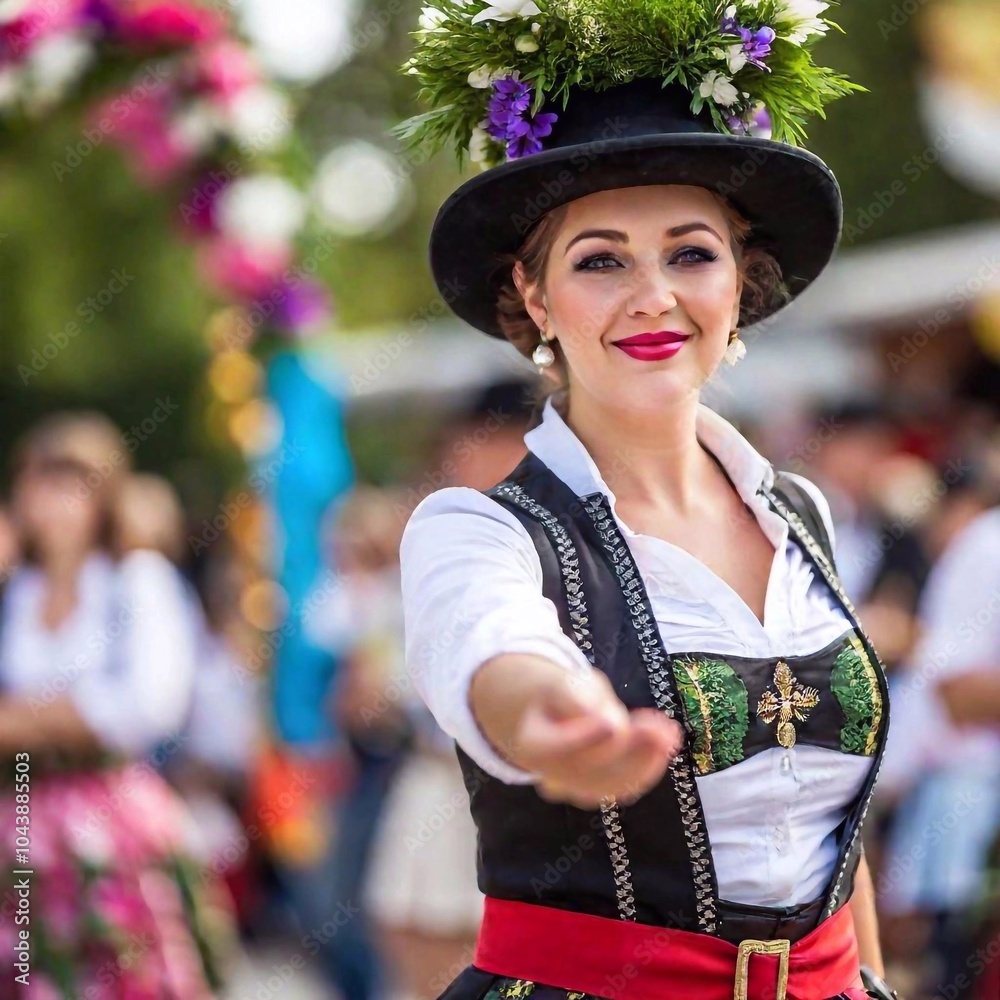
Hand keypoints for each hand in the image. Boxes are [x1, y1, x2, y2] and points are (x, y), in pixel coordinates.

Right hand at [514, 668, 684, 808]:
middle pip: (590, 765)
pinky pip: (624, 787)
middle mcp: (551, 774)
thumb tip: (592, 712)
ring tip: (670, 733)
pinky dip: (648, 767)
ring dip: (646, 758)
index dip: (584, 737)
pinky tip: (667, 745)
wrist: (560, 717)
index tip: (612, 722)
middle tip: (657, 727)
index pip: (557, 746)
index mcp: (532, 743)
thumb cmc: (562, 696)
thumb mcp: (562, 682)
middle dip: (627, 745)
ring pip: (612, 781)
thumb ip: (573, 696)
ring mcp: (575, 788)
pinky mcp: (599, 792)